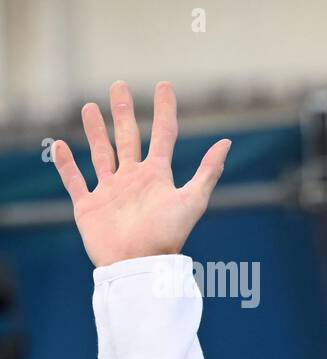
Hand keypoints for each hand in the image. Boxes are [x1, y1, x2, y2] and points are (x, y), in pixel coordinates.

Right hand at [51, 81, 230, 267]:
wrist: (139, 265)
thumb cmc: (168, 235)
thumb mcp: (193, 200)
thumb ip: (208, 171)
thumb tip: (227, 142)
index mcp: (157, 176)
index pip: (163, 135)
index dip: (165, 110)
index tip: (164, 86)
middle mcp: (134, 180)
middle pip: (128, 138)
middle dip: (124, 113)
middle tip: (119, 86)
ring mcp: (111, 192)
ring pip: (101, 154)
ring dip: (95, 131)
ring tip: (90, 107)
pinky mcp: (89, 207)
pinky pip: (74, 181)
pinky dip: (65, 165)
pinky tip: (60, 145)